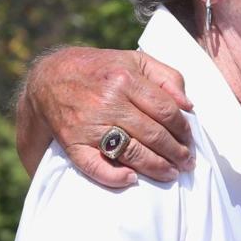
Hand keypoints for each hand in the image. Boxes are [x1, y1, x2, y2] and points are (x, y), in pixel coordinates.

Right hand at [18, 47, 193, 187]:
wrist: (50, 78)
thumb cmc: (102, 70)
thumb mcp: (136, 61)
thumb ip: (167, 77)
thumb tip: (188, 106)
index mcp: (125, 79)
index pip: (166, 111)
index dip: (184, 130)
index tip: (191, 141)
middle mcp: (107, 101)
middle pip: (153, 134)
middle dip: (176, 152)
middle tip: (187, 163)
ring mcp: (88, 124)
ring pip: (131, 152)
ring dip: (156, 167)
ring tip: (171, 174)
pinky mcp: (72, 142)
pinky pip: (93, 166)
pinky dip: (113, 177)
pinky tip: (132, 180)